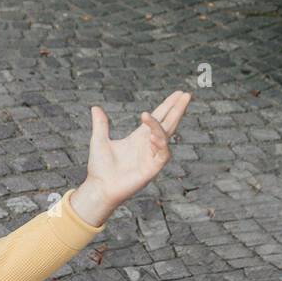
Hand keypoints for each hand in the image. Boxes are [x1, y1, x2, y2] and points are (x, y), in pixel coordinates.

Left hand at [70, 90, 191, 226]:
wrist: (98, 188)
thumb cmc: (99, 168)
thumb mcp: (99, 141)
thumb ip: (101, 124)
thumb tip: (95, 107)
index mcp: (139, 137)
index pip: (158, 117)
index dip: (168, 106)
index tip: (178, 93)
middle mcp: (148, 145)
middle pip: (168, 124)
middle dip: (177, 110)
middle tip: (186, 95)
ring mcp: (151, 157)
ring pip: (165, 137)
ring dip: (162, 125)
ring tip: (147, 115)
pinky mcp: (152, 169)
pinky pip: (163, 154)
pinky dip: (160, 144)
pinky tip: (153, 136)